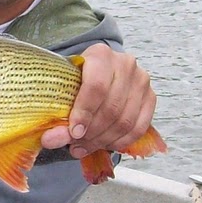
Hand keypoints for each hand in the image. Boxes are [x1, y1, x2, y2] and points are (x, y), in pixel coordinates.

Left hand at [40, 44, 154, 158]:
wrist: (100, 71)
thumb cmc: (78, 79)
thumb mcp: (63, 89)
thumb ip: (57, 115)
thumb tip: (51, 140)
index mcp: (101, 55)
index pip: (96, 87)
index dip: (84, 113)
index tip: (73, 132)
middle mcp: (125, 64)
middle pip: (111, 108)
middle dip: (91, 133)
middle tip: (75, 145)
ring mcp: (141, 80)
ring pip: (125, 121)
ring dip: (103, 140)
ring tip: (84, 147)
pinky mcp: (151, 97)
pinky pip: (138, 128)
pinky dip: (120, 142)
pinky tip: (104, 145)